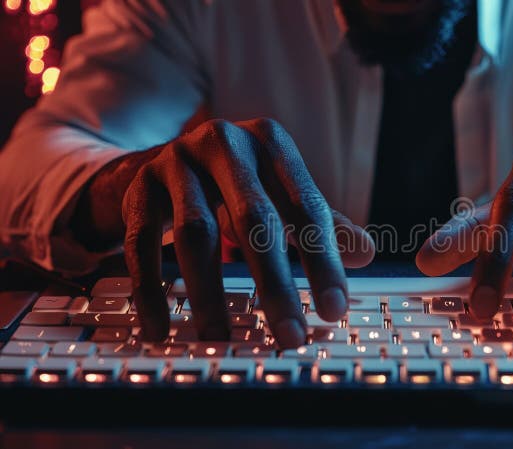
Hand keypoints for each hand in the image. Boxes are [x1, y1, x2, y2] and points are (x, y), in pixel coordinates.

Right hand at [86, 118, 373, 346]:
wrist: (163, 157)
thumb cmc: (237, 182)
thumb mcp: (281, 191)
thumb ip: (322, 223)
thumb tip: (366, 253)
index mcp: (271, 143)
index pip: (306, 206)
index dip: (323, 261)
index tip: (334, 311)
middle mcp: (225, 143)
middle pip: (254, 219)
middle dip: (274, 283)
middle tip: (290, 335)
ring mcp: (176, 161)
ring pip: (194, 233)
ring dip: (208, 292)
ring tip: (220, 338)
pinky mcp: (138, 185)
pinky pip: (141, 243)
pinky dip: (151, 289)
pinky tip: (161, 327)